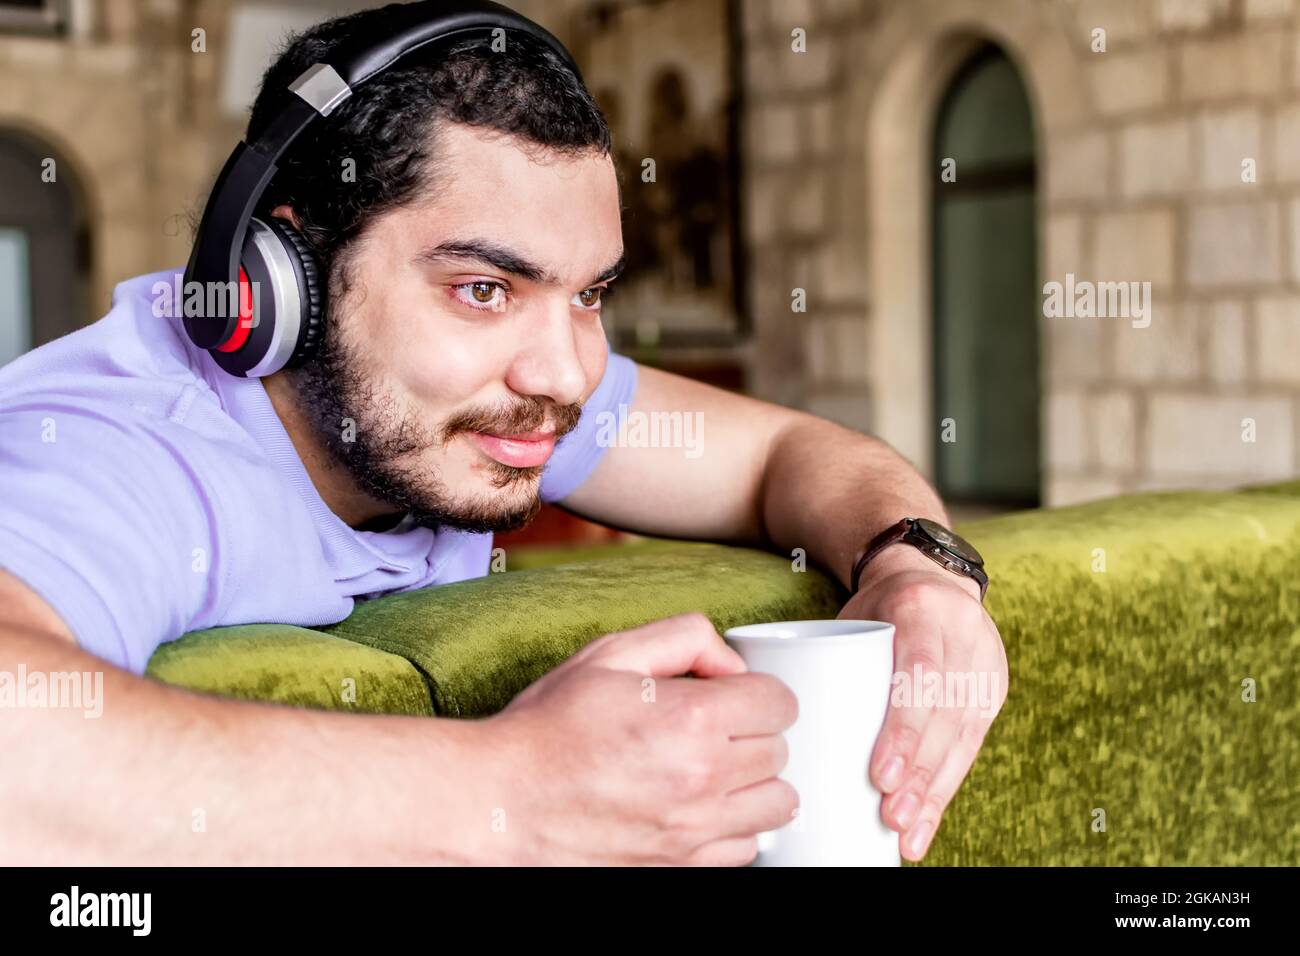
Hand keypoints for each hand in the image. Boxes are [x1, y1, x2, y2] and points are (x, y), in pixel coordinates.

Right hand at [488, 612, 798, 864]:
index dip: (757, 691)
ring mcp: (695, 830)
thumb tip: (731, 663)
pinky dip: (735, 827)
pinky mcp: (682, 866)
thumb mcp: (609, 655)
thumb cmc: (548, 728)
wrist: (502, 803)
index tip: (732, 694)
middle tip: (715, 727)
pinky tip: (701, 807)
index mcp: (690, 718)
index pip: (780, 702)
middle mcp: (702, 779)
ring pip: (780, 803)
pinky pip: (748, 847)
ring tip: (717, 768)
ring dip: (756, 781)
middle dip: (754, 731)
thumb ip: (683, 638)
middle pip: (781, 750)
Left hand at [842, 543, 1007, 860]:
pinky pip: (971, 749)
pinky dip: (944, 792)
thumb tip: (768, 724)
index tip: (880, 774)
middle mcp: (963, 636)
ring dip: (932, 793)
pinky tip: (925, 826)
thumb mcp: (850, 617)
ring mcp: (985, 666)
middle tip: (890, 816)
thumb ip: (824, 660)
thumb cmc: (874, 609)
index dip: (903, 729)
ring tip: (904, 834)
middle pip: (944, 715)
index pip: (919, 675)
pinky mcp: (992, 693)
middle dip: (917, 774)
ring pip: (962, 739)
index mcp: (920, 609)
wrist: (931, 579)